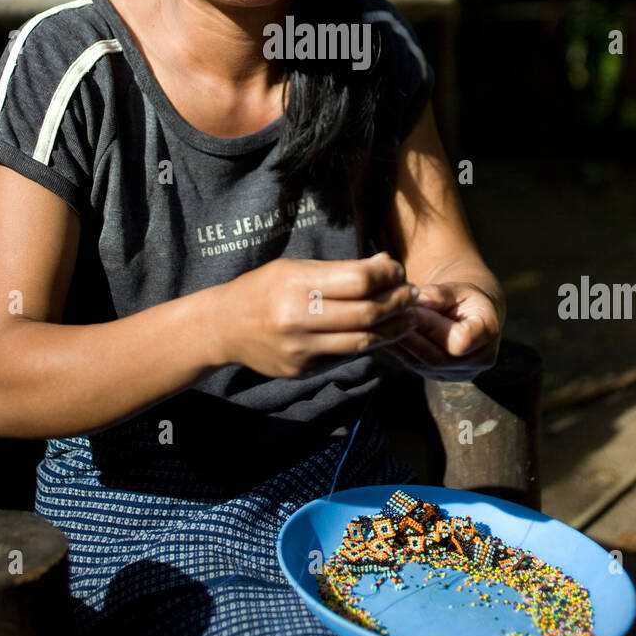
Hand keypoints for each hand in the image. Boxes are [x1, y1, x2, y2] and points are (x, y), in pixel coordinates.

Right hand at [217, 251, 417, 378]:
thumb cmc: (264, 288)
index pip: (359, 280)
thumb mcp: (296, 268)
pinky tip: (381, 331)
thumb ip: (341, 270)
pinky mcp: (303, 371)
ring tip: (407, 316)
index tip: (397, 269)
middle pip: (367, 313)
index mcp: (296, 285)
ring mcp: (301, 350)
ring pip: (363, 341)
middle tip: (411, 294)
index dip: (387, 274)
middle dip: (397, 302)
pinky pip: (347, 356)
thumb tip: (386, 264)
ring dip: (392, 328)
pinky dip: (369, 343)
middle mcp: (298, 319)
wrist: (224, 327)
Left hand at [382, 280, 501, 379]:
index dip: (434, 328)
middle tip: (389, 317)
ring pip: (424, 363)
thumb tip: (420, 298)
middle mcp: (478, 359)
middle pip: (439, 356)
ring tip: (383, 325)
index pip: (460, 341)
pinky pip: (416, 365)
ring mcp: (458, 373)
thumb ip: (442, 293)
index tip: (412, 309)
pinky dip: (399, 350)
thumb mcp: (459, 288)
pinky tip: (383, 335)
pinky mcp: (439, 376)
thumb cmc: (464, 297)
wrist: (469, 314)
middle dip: (412, 336)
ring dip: (402, 345)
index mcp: (488, 332)